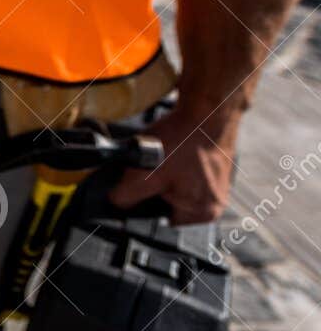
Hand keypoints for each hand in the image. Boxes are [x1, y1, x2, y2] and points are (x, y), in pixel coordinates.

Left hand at [110, 105, 239, 225]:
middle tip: (151, 168)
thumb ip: (124, 198)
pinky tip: (172, 150)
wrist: (207, 108)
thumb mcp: (143, 176)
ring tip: (163, 157)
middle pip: (167, 204)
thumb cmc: (183, 141)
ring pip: (174, 186)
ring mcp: (216, 185)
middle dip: (152, 187)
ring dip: (161, 174)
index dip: (141, 205)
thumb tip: (114, 204)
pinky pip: (185, 172)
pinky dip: (174, 163)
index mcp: (203, 214)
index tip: (135, 187)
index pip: (160, 222)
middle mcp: (214, 203)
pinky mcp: (214, 167)